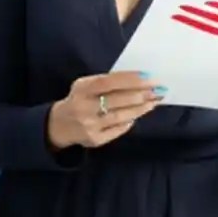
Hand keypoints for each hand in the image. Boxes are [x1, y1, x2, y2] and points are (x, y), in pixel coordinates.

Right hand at [47, 71, 162, 148]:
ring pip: (120, 116)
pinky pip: (117, 130)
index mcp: (82, 89)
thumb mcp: (86, 86)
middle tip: (158, 90)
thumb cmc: (80, 99)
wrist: (58, 125)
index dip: (129, 79)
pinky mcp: (94, 139)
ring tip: (154, 102)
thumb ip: (107, 82)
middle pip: (117, 100)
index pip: (108, 82)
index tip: (149, 77)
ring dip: (140, 108)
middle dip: (141, 94)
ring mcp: (89, 125)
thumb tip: (138, 80)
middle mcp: (84, 107)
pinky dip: (129, 122)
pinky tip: (137, 115)